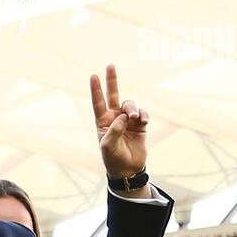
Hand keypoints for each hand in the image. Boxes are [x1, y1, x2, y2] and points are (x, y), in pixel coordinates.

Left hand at [90, 64, 148, 179]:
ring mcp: (127, 120)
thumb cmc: (113, 159)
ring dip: (132, 109)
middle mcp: (115, 118)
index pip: (98, 103)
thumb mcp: (109, 146)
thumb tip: (124, 115)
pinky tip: (143, 121)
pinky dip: (143, 114)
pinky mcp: (139, 125)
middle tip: (110, 66)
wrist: (128, 170)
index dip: (96, 90)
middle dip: (112, 81)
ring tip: (134, 118)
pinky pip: (142, 113)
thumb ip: (115, 129)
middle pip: (113, 95)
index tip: (93, 76)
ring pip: (130, 105)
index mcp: (103, 122)